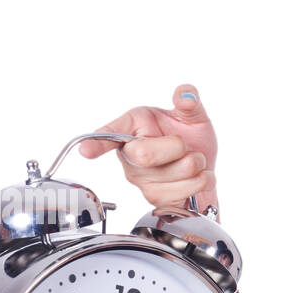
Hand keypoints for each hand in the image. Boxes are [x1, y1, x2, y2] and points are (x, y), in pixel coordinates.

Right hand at [79, 84, 217, 211]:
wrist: (206, 169)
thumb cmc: (192, 140)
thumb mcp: (193, 115)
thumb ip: (189, 100)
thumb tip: (186, 95)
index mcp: (133, 125)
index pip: (110, 133)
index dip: (97, 142)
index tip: (85, 150)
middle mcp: (130, 153)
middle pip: (144, 155)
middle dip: (177, 148)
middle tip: (185, 145)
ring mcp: (141, 178)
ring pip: (172, 174)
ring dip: (195, 165)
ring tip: (194, 160)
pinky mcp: (155, 198)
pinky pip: (184, 191)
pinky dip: (202, 180)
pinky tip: (198, 175)